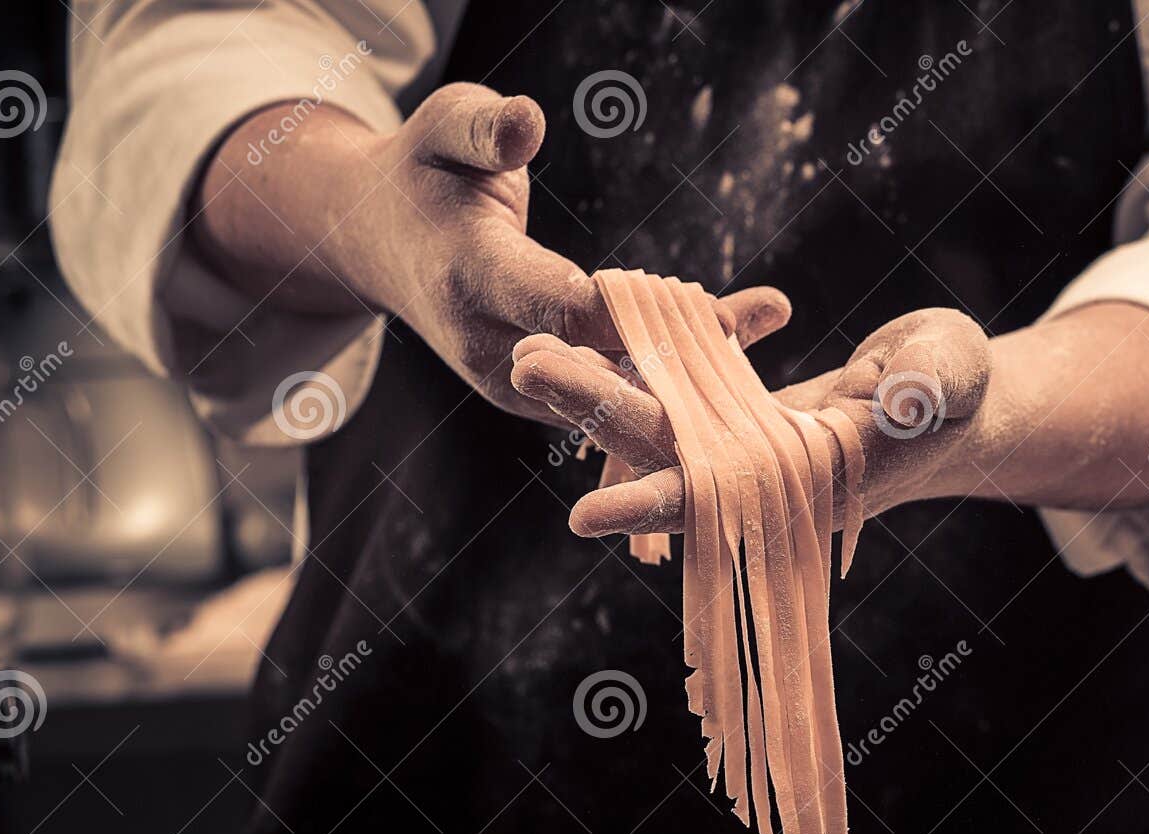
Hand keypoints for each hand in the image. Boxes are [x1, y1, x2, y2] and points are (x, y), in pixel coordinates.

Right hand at [199, 84, 788, 423]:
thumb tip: (528, 122)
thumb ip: (482, 126)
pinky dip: (668, 378)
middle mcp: (490, 346)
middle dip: (672, 351)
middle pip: (594, 360)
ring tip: (761, 324)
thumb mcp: (441, 128)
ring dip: (683, 373)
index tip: (694, 299)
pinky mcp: (539, 397)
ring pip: (608, 390)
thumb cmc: (427, 172)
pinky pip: (609, 393)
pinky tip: (737, 346)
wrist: (387, 243)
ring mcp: (514, 383)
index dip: (622, 307)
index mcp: (468, 277)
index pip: (552, 301)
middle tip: (753, 322)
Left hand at [509, 306, 990, 535]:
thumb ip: (928, 385)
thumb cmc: (956, 392)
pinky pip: (672, 383)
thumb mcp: (950, 378)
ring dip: (594, 382)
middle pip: (663, 445)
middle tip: (527, 361)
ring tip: (530, 344)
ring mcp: (739, 437)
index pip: (716, 499)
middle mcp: (756, 469)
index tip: (580, 518)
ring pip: (655, 411)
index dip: (651, 504)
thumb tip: (896, 393)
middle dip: (596, 408)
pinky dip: (632, 360)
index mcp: (801, 480)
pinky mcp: (731, 404)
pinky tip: (582, 330)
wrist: (945, 398)